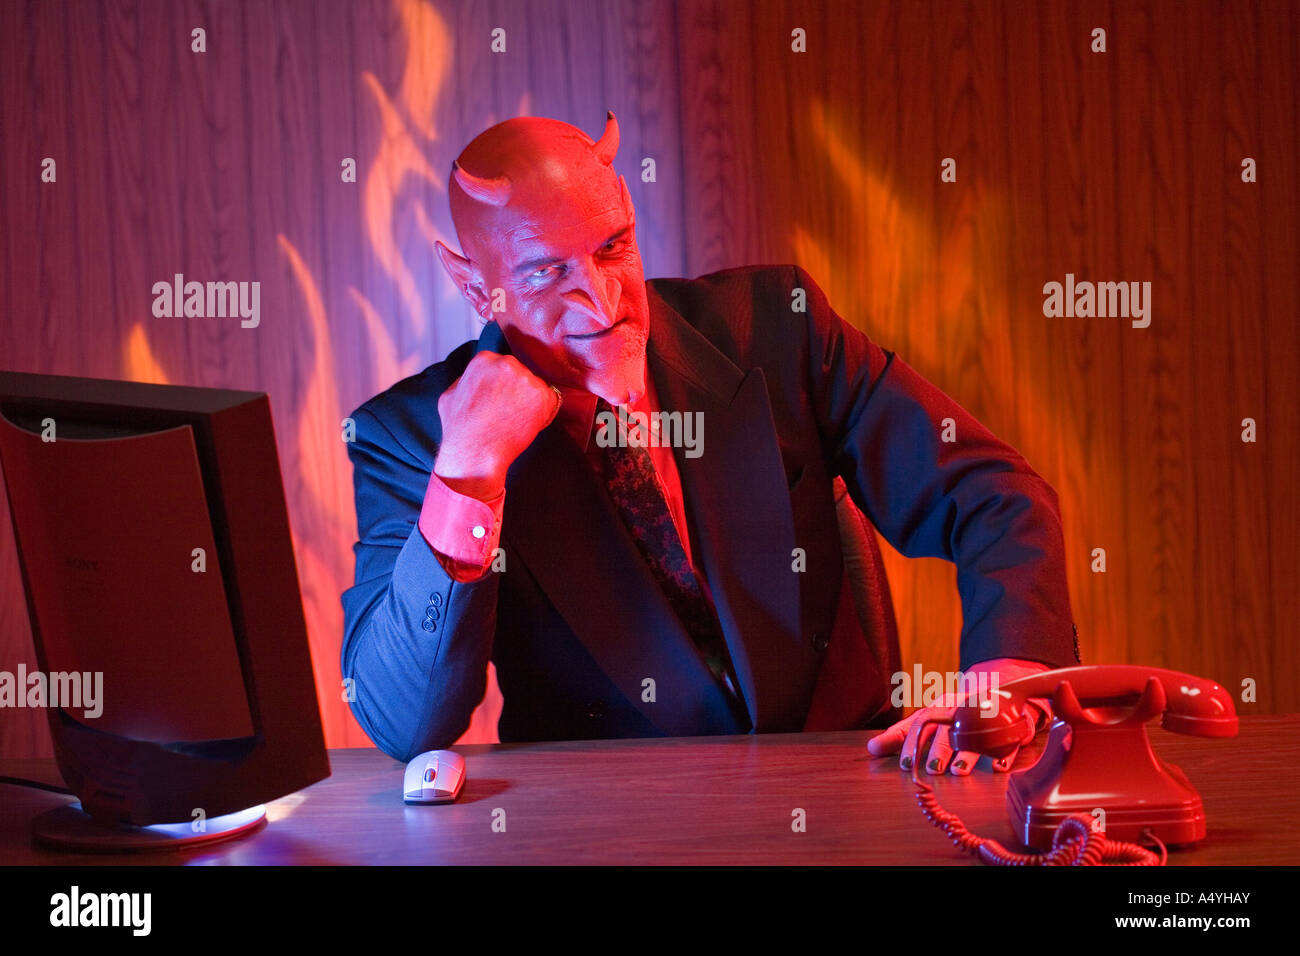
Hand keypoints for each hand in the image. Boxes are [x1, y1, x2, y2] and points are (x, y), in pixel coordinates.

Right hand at [434, 351, 562, 497]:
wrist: (475, 453)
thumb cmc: (459, 429)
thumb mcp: (450, 394)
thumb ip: (466, 380)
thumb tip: (474, 377)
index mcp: (484, 359)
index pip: (502, 365)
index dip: (502, 384)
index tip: (498, 399)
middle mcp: (507, 363)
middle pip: (521, 373)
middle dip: (517, 390)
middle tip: (507, 412)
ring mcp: (526, 379)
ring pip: (535, 386)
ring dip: (530, 401)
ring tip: (514, 420)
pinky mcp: (543, 396)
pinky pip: (551, 400)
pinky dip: (544, 413)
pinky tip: (526, 424)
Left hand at [866, 658, 1052, 775]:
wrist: (996, 691)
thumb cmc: (953, 713)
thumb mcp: (927, 719)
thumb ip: (900, 734)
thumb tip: (871, 749)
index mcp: (939, 708)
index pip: (921, 723)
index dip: (913, 744)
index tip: (905, 765)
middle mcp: (960, 712)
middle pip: (948, 729)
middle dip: (939, 749)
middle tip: (931, 770)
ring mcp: (986, 719)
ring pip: (976, 735)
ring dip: (966, 755)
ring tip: (958, 772)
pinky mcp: (1009, 729)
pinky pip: (1008, 740)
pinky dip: (1004, 754)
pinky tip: (997, 768)